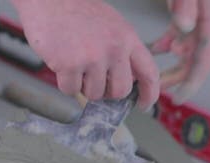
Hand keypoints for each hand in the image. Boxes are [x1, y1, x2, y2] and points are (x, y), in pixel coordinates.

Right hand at [12, 0, 159, 110]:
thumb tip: (127, 79)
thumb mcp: (110, 25)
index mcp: (127, 37)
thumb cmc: (75, 10)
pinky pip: (70, 90)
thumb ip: (121, 50)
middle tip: (92, 81)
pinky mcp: (70, 65)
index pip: (149, 72)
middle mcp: (114, 48)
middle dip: (106, 92)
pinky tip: (60, 63)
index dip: (149, 93)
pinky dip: (64, 82)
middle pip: (119, 91)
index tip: (143, 104)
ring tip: (73, 63)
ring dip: (81, 85)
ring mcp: (92, 57)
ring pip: (93, 94)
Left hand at [151, 0, 209, 103]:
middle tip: (156, 92)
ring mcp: (201, 18)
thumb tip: (184, 29)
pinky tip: (153, 51)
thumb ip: (186, 5)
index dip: (191, 82)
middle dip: (177, 78)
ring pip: (188, 50)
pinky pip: (181, 36)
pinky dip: (167, 45)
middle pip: (196, 60)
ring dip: (172, 64)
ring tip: (153, 78)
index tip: (177, 99)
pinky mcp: (191, 12)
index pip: (203, 59)